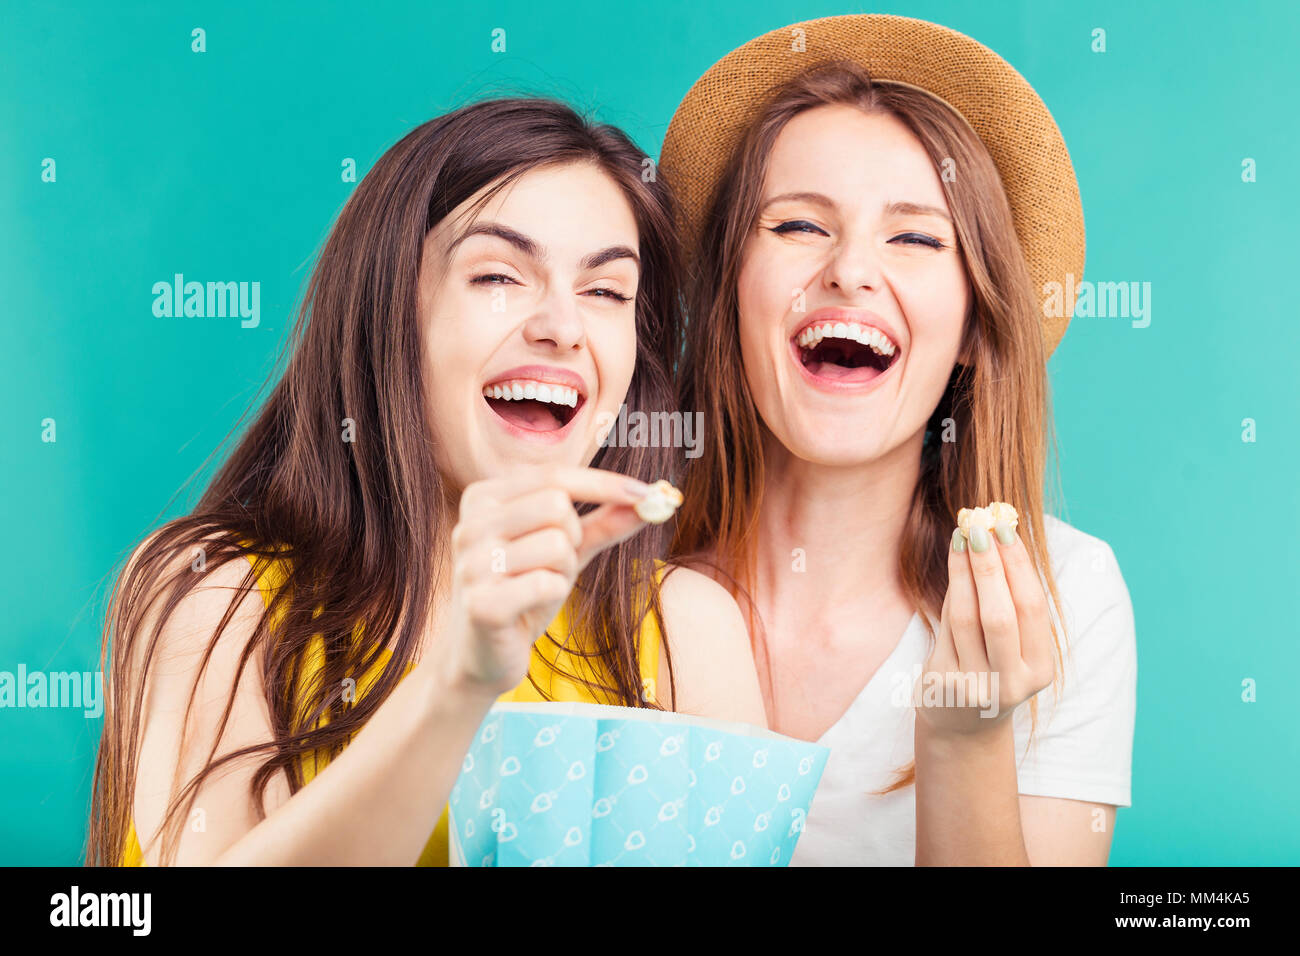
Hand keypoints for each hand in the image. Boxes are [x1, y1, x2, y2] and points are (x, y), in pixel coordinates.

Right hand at [436, 466, 650, 699]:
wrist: (482, 655)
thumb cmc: (523, 594)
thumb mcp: (566, 552)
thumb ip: (603, 522)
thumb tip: (651, 498)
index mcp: (483, 499)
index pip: (554, 475)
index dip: (604, 483)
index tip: (647, 492)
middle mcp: (470, 524)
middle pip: (557, 506)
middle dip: (572, 538)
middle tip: (554, 566)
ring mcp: (472, 563)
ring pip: (556, 545)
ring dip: (562, 571)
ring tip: (538, 588)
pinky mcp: (481, 603)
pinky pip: (547, 583)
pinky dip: (553, 595)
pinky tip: (529, 608)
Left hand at [915, 519, 1055, 736]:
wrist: (962, 725)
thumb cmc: (993, 668)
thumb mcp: (1013, 647)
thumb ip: (1010, 602)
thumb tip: (998, 537)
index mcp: (1040, 671)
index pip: (1032, 610)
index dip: (1019, 567)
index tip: (1007, 528)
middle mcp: (1010, 683)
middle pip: (1000, 616)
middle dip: (990, 567)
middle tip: (980, 525)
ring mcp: (974, 687)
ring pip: (966, 619)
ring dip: (962, 572)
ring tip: (961, 536)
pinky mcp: (942, 684)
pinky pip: (945, 628)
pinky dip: (951, 592)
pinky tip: (953, 564)